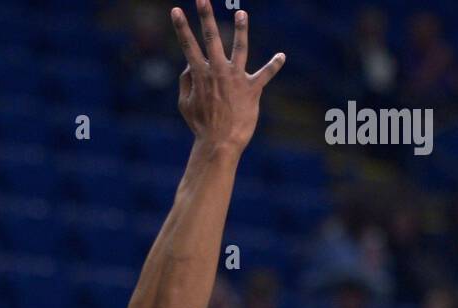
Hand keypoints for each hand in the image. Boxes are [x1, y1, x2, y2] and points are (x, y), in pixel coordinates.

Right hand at [171, 3, 284, 151]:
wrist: (220, 143)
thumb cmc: (201, 125)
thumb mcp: (185, 105)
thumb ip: (185, 82)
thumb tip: (189, 65)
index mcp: (200, 75)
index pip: (188, 46)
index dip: (181, 27)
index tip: (175, 10)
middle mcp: (218, 71)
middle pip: (211, 38)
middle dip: (206, 16)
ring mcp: (236, 78)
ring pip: (240, 48)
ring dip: (241, 29)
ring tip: (242, 13)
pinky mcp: (252, 89)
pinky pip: (265, 75)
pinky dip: (274, 66)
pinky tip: (282, 57)